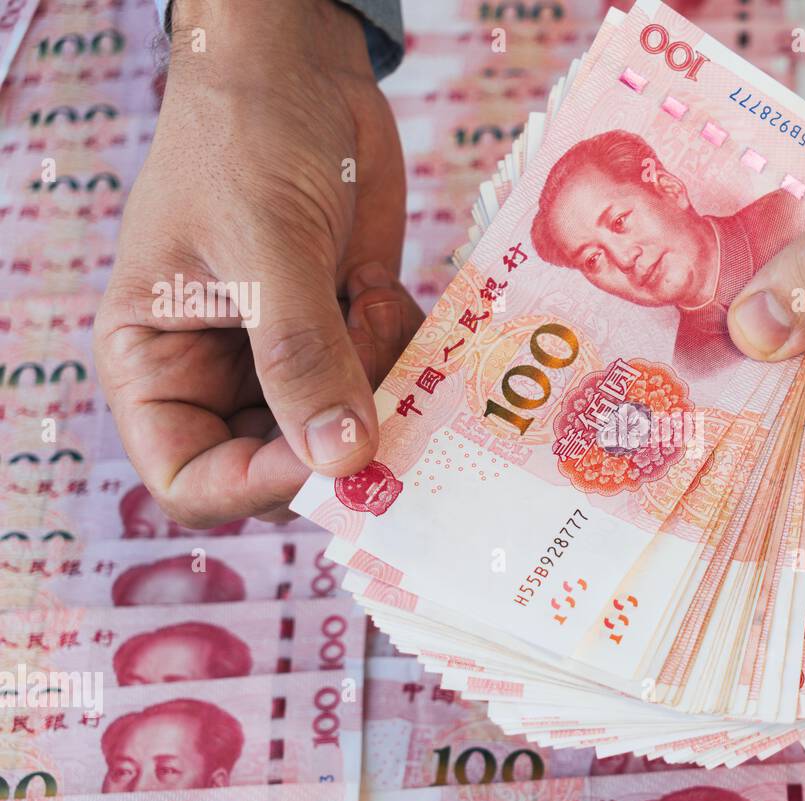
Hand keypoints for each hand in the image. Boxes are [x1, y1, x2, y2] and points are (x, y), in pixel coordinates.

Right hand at [94, 0, 419, 527]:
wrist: (295, 69)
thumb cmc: (242, 141)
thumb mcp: (263, 247)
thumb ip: (300, 355)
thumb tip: (342, 461)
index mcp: (158, 368)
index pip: (194, 481)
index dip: (261, 487)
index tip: (334, 454)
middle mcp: (222, 376)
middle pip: (286, 468)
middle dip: (344, 441)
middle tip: (392, 397)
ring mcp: (291, 357)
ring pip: (351, 430)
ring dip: (383, 391)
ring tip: (375, 311)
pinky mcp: (348, 331)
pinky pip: (389, 381)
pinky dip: (405, 355)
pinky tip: (387, 295)